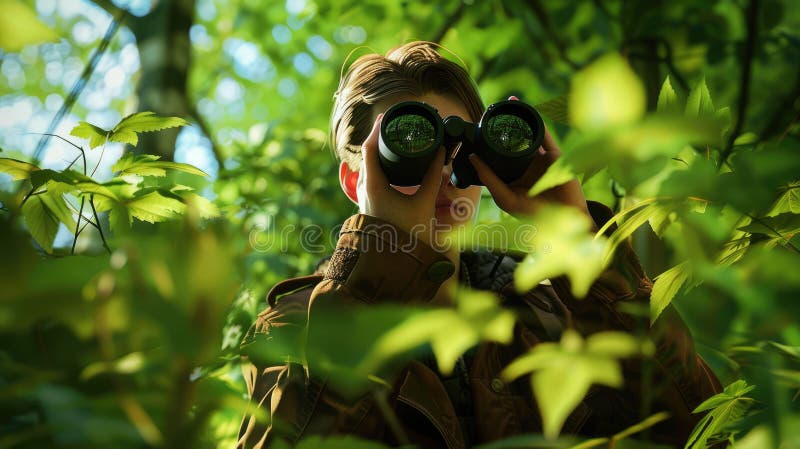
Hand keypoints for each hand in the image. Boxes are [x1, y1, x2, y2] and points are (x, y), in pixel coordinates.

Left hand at [358, 114, 445, 245]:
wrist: (394, 261)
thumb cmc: (408, 234)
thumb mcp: (424, 203)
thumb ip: (433, 178)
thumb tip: (442, 153)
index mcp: (373, 185)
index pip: (369, 148)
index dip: (377, 129)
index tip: (387, 116)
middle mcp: (364, 189)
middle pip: (366, 154)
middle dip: (378, 137)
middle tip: (391, 123)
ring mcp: (365, 196)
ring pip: (367, 166)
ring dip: (377, 150)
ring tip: (390, 137)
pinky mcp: (370, 202)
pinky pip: (370, 176)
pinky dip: (378, 164)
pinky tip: (387, 161)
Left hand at [468, 98, 589, 217]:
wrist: (564, 220)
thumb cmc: (533, 213)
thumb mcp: (505, 197)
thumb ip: (489, 178)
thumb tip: (472, 156)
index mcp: (511, 174)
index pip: (497, 153)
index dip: (488, 139)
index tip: (476, 125)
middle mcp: (524, 164)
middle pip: (512, 138)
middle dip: (504, 122)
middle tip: (492, 108)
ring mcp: (539, 158)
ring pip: (528, 132)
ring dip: (521, 116)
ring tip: (509, 101)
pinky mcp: (554, 155)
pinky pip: (545, 134)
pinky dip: (537, 122)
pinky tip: (528, 110)